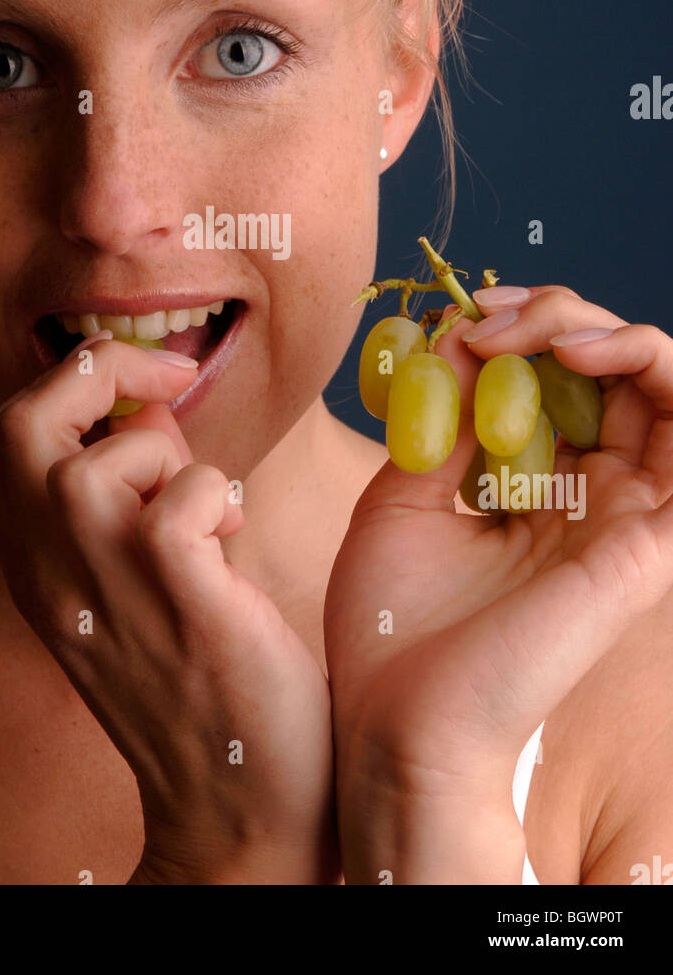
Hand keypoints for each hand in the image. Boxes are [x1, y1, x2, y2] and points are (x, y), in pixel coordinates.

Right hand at [0, 334, 338, 883]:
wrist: (235, 802)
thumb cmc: (199, 677)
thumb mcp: (124, 581)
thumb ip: (119, 492)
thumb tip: (147, 402)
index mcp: (35, 565)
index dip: (57, 389)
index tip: (131, 394)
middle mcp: (50, 576)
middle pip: (15, 427)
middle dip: (97, 377)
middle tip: (166, 389)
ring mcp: (106, 591)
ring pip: (94, 462)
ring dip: (164, 454)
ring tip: (200, 506)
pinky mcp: (177, 600)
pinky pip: (181, 494)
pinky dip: (215, 495)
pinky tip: (228, 543)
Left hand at [324, 285, 672, 880]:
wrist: (396, 719)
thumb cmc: (391, 623)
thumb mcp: (403, 494)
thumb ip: (443, 418)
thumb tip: (464, 332)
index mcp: (533, 489)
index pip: (557, 381)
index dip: (520, 330)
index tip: (460, 322)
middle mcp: (589, 498)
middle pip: (612, 372)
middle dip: (558, 317)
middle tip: (491, 319)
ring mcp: (623, 518)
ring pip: (661, 388)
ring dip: (607, 333)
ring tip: (540, 332)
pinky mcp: (647, 543)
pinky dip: (657, 371)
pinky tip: (585, 354)